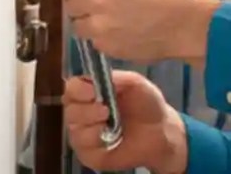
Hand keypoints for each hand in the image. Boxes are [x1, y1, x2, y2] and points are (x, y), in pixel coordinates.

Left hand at [55, 0, 219, 62]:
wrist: (184, 22)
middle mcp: (96, 0)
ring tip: (113, 18)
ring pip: (78, 25)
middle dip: (82, 2)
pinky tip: (122, 31)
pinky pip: (94, 41)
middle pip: (69, 3)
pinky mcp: (106, 47)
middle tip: (103, 1)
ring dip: (91, 22)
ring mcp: (100, 26)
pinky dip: (104, 38)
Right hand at [63, 70, 187, 173]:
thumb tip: (93, 77)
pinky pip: (81, 148)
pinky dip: (94, 143)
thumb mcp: (134, 83)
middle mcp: (82, 112)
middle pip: (69, 110)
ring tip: (111, 125)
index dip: (77, 90)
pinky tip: (109, 139)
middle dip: (87, 110)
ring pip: (74, 130)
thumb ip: (113, 77)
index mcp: (89, 92)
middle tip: (106, 111)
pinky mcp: (88, 154)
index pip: (71, 88)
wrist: (161, 132)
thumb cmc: (146, 105)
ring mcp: (83, 133)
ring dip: (92, 127)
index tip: (92, 92)